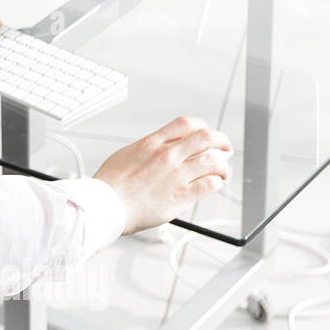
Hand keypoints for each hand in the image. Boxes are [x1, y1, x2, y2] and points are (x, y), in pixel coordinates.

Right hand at [93, 116, 233, 236]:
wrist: (105, 205)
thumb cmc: (110, 184)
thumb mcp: (126, 153)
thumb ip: (148, 149)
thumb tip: (160, 148)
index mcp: (152, 143)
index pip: (187, 124)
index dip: (202, 127)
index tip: (205, 134)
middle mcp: (167, 156)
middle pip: (206, 138)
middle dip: (221, 142)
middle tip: (225, 149)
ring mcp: (175, 176)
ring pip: (213, 161)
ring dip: (222, 165)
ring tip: (221, 171)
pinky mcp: (180, 196)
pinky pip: (210, 185)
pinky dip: (216, 183)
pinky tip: (213, 185)